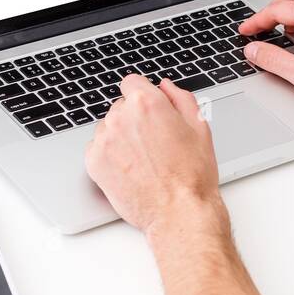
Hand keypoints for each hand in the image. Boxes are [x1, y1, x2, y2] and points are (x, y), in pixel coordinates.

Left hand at [85, 75, 224, 232]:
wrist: (178, 212)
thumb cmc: (192, 174)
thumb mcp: (199, 127)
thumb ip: (181, 98)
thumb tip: (166, 86)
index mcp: (147, 103)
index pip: (132, 82)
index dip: (143, 95)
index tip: (149, 109)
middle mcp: (121, 117)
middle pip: (120, 106)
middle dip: (134, 118)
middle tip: (153, 141)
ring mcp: (104, 140)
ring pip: (108, 127)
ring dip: (120, 136)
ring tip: (143, 158)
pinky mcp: (94, 162)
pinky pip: (97, 148)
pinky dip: (110, 155)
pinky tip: (130, 167)